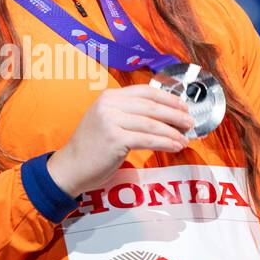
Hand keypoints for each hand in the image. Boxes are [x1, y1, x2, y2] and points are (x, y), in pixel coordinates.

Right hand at [46, 84, 194, 198]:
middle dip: (175, 114)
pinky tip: (175, 146)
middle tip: (190, 122)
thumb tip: (163, 115)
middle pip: (151, 106)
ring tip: (185, 138)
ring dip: (173, 131)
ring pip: (152, 123)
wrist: (70, 168)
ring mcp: (110, 121)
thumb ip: (128, 114)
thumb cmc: (91, 148)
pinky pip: (148, 139)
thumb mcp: (107, 121)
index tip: (183, 105)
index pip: (145, 91)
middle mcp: (109, 105)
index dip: (168, 97)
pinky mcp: (115, 138)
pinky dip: (165, 143)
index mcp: (109, 97)